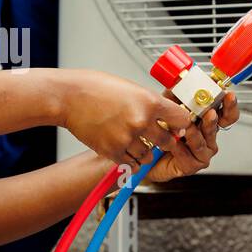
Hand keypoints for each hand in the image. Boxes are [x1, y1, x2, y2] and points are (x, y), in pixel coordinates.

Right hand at [60, 69, 191, 162]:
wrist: (69, 97)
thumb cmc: (95, 88)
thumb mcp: (131, 89)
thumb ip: (149, 104)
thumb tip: (164, 114)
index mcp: (150, 102)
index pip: (182, 120)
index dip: (180, 124)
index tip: (177, 126)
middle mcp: (141, 121)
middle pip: (167, 141)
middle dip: (164, 141)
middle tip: (157, 137)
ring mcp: (127, 138)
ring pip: (148, 155)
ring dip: (144, 151)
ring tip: (134, 141)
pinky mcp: (113, 150)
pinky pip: (130, 162)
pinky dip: (128, 158)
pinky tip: (123, 147)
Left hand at [138, 91, 239, 183]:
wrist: (148, 155)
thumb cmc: (161, 132)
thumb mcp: (168, 108)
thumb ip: (175, 96)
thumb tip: (179, 80)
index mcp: (207, 122)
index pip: (226, 114)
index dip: (229, 105)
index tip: (228, 95)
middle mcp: (208, 137)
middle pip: (218, 127)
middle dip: (213, 119)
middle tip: (209, 113)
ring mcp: (203, 152)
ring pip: (203, 142)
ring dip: (195, 134)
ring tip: (188, 128)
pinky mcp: (192, 165)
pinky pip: (188, 155)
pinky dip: (179, 148)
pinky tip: (173, 144)